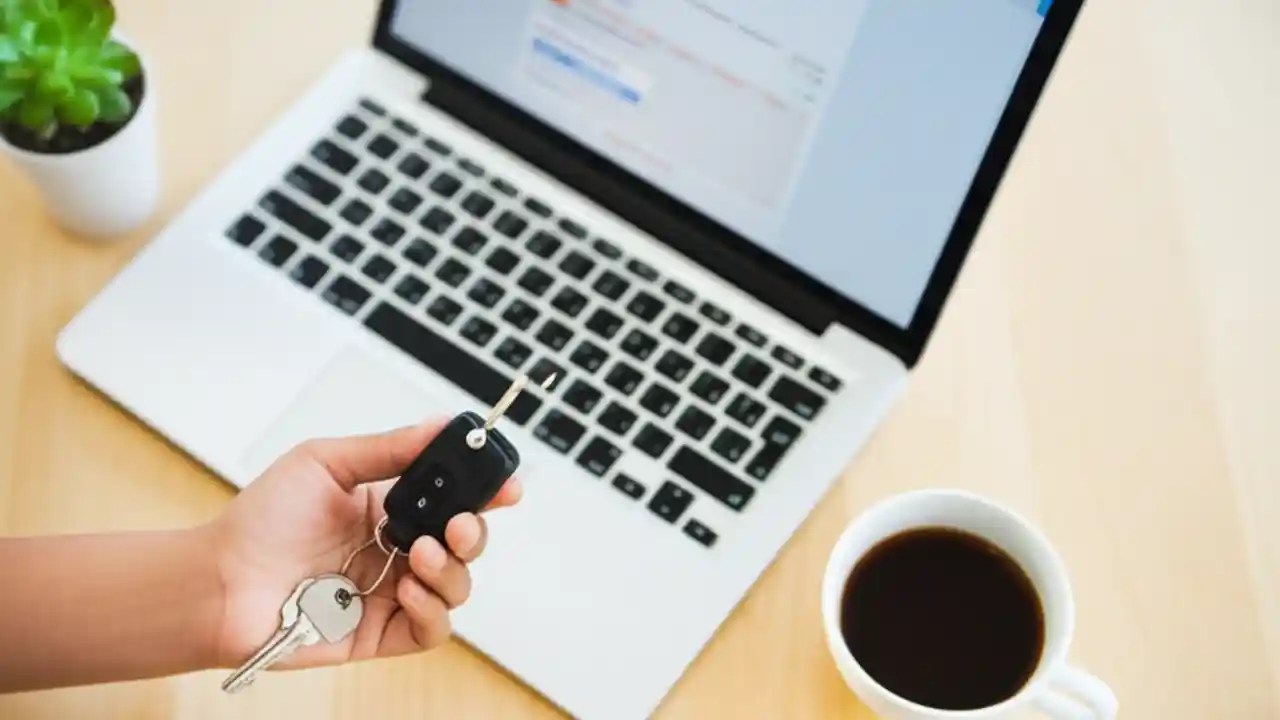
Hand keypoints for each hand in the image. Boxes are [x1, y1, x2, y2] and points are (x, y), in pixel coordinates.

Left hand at [207, 417, 521, 669]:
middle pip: (466, 542)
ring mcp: (392, 592)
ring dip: (450, 569)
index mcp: (390, 506)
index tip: (506, 485)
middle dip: (475, 531)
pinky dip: (432, 609)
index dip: (487, 492)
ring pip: (457, 585)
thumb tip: (439, 425)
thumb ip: (388, 448)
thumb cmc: (261, 521)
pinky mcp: (382, 633)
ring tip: (417, 555)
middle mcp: (397, 549)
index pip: (453, 497)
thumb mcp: (325, 463)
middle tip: (457, 524)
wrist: (220, 581)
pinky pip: (433, 628)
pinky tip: (405, 590)